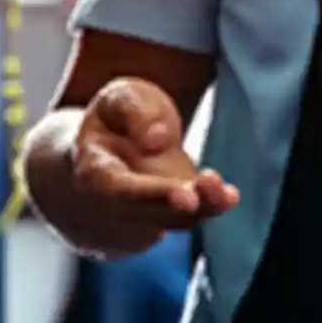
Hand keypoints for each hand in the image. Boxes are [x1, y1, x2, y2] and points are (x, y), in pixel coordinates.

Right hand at [71, 78, 237, 255]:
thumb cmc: (114, 121)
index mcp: (93, 171)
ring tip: (228, 193)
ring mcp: (135, 219)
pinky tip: (228, 196)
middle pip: (146, 214)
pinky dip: (208, 210)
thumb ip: (135, 111)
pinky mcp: (160, 220)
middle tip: (209, 187)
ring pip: (170, 223)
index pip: (118, 190)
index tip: (186, 195)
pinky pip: (183, 222)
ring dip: (203, 209)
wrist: (105, 150)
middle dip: (180, 205)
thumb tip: (156, 139)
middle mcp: (111, 205)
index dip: (152, 195)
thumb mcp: (119, 99)